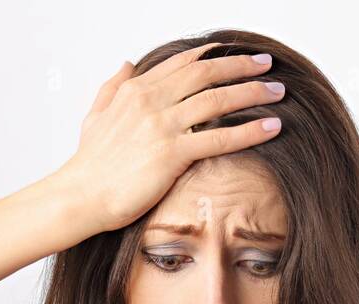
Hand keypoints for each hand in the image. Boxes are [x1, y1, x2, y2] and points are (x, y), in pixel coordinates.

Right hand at [52, 41, 284, 233]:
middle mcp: (151, 100)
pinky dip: (250, 130)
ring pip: (218, 99)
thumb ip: (113, 85)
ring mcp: (162, 125)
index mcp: (136, 89)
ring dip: (253, 93)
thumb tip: (127, 62)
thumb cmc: (89, 163)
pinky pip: (220, 137)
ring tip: (278, 93)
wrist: (80, 196)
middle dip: (241, 67)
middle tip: (268, 66)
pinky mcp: (172, 153)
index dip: (214, 56)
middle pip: (207, 73)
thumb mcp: (96, 113)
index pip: (183, 62)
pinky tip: (272, 127)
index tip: (236, 53)